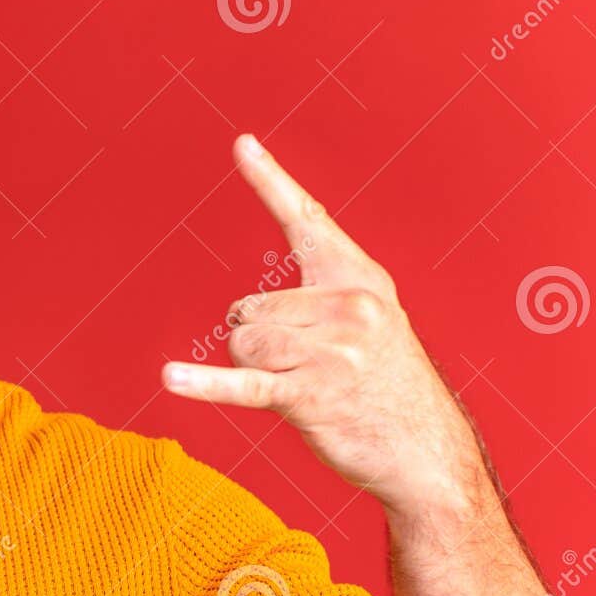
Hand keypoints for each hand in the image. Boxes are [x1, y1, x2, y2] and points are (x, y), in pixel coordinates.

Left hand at [161, 134, 485, 516]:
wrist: (426, 452)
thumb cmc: (385, 389)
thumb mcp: (365, 328)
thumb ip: (313, 305)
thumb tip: (238, 319)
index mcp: (359, 279)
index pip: (306, 221)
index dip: (271, 182)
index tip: (241, 144)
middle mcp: (347, 307)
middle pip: (246, 309)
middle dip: (259, 342)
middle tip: (307, 369)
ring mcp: (330, 352)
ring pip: (239, 344)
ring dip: (255, 372)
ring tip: (302, 388)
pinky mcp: (308, 396)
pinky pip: (241, 384)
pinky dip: (203, 385)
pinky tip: (170, 379)